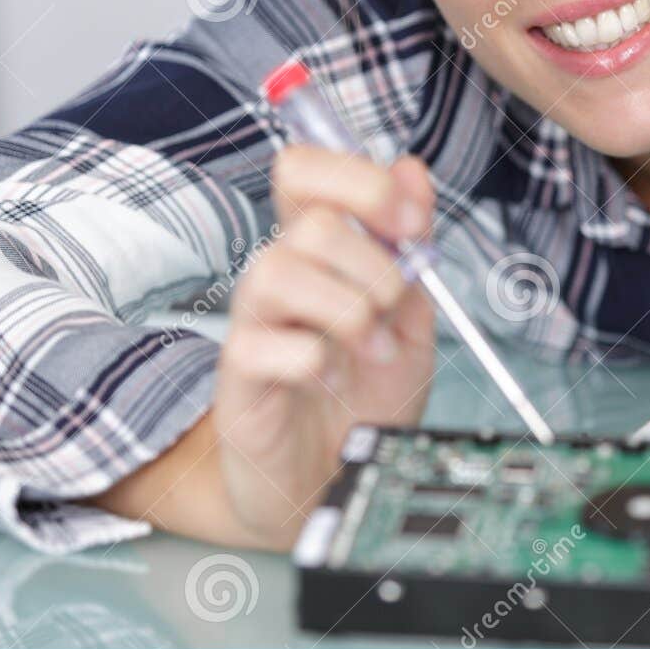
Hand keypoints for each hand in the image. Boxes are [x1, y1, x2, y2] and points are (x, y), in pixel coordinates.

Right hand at [213, 144, 437, 548]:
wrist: (337, 478)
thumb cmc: (366, 397)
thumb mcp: (410, 318)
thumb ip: (411, 246)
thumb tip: (411, 169)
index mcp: (318, 252)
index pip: (304, 171)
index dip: (358, 179)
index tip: (410, 220)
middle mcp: (278, 277)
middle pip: (309, 222)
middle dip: (373, 264)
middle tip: (393, 308)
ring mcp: (252, 326)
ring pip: (279, 271)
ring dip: (348, 311)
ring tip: (372, 349)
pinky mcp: (238, 380)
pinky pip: (264, 346)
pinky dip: (314, 360)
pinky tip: (333, 380)